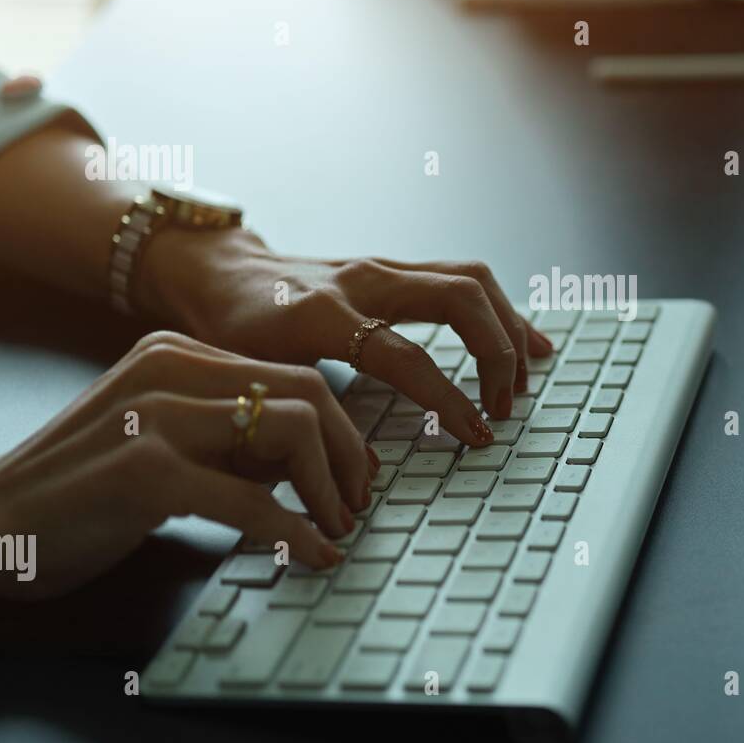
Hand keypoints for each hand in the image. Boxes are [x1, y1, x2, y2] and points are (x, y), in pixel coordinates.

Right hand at [0, 332, 379, 601]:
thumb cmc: (81, 491)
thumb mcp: (166, 444)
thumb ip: (232, 442)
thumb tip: (315, 461)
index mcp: (177, 353)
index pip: (291, 374)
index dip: (340, 425)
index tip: (357, 472)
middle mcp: (171, 368)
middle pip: (307, 391)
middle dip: (348, 451)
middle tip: (358, 501)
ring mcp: (159, 414)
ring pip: (293, 429)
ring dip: (330, 487)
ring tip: (338, 527)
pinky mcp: (148, 470)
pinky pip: (254, 499)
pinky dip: (296, 530)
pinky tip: (312, 553)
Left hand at [137, 228, 552, 446]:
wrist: (216, 273)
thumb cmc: (229, 333)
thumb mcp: (252, 380)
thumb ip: (303, 419)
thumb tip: (360, 473)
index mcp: (323, 315)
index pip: (406, 357)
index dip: (448, 399)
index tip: (478, 435)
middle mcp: (362, 281)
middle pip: (459, 299)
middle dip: (496, 353)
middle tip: (503, 407)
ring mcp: (382, 269)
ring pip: (470, 280)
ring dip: (507, 328)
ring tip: (526, 378)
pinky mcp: (394, 270)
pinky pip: (462, 280)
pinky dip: (499, 311)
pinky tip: (524, 341)